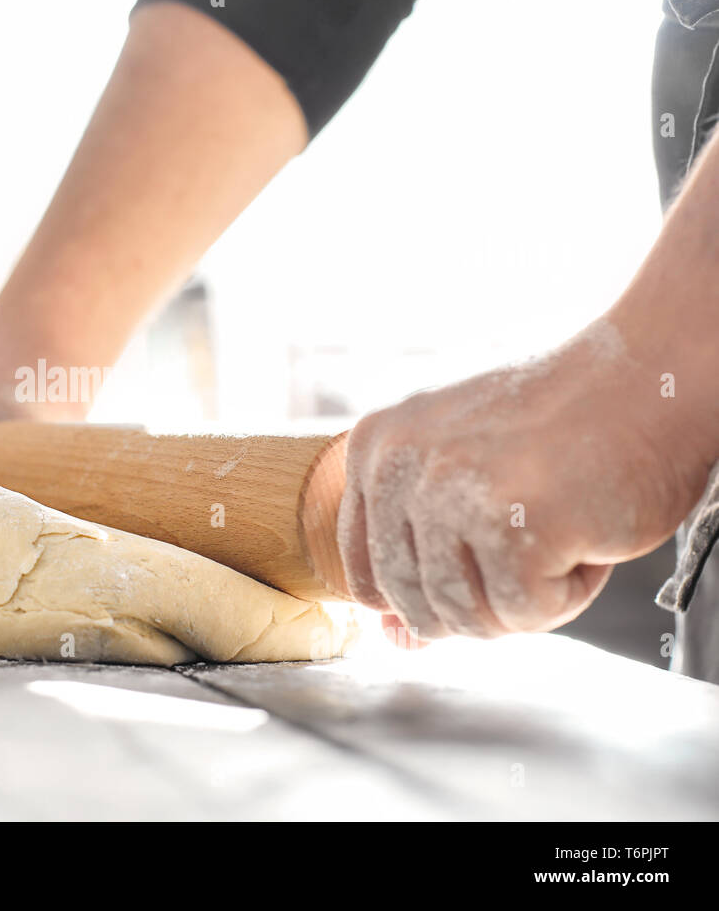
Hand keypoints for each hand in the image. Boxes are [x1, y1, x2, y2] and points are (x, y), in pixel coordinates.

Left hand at [337, 320, 707, 644]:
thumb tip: (397, 639)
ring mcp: (450, 491)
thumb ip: (418, 550)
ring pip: (465, 617)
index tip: (469, 575)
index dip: (418, 599)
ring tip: (557, 529)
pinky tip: (583, 533)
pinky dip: (568, 593)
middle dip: (480, 601)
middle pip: (413, 604)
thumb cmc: (563, 424)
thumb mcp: (464, 471)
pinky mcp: (509, 523)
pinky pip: (524, 614)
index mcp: (375, 445)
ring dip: (527, 596)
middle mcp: (398, 464)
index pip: (363, 574)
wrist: (651, 374)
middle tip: (531, 548)